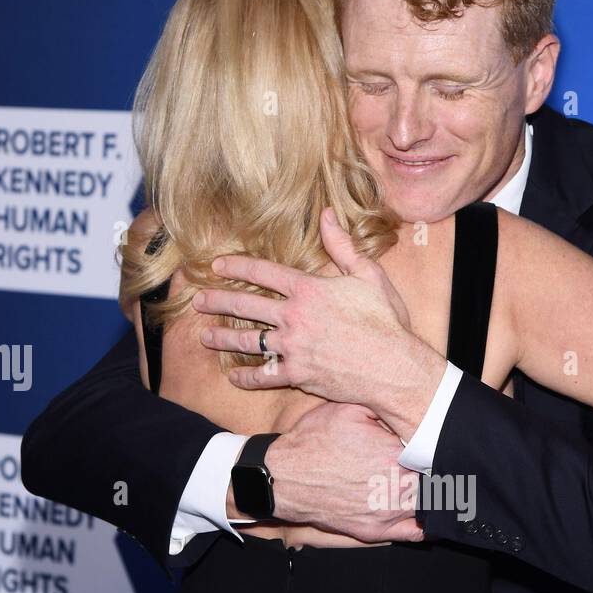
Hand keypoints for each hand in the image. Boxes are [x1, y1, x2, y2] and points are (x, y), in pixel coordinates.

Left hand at [193, 208, 443, 437]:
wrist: (394, 367)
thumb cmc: (386, 321)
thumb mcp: (369, 276)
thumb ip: (343, 245)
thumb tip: (327, 214)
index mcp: (308, 289)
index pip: (263, 272)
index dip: (236, 267)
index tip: (216, 266)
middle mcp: (294, 317)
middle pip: (245, 306)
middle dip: (217, 301)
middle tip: (198, 301)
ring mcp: (293, 347)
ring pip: (248, 341)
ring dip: (223, 339)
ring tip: (205, 337)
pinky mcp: (298, 374)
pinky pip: (264, 376)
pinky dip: (247, 377)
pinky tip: (234, 377)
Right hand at [241, 400, 423, 542]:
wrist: (282, 478)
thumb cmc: (313, 442)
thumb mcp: (349, 410)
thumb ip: (384, 410)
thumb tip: (410, 412)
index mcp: (396, 454)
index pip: (433, 449)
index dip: (434, 444)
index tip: (436, 439)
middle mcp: (398, 486)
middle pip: (436, 478)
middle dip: (435, 468)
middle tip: (437, 460)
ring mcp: (387, 512)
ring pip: (429, 504)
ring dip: (435, 493)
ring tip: (439, 484)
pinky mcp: (375, 530)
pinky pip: (415, 532)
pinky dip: (428, 525)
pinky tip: (433, 515)